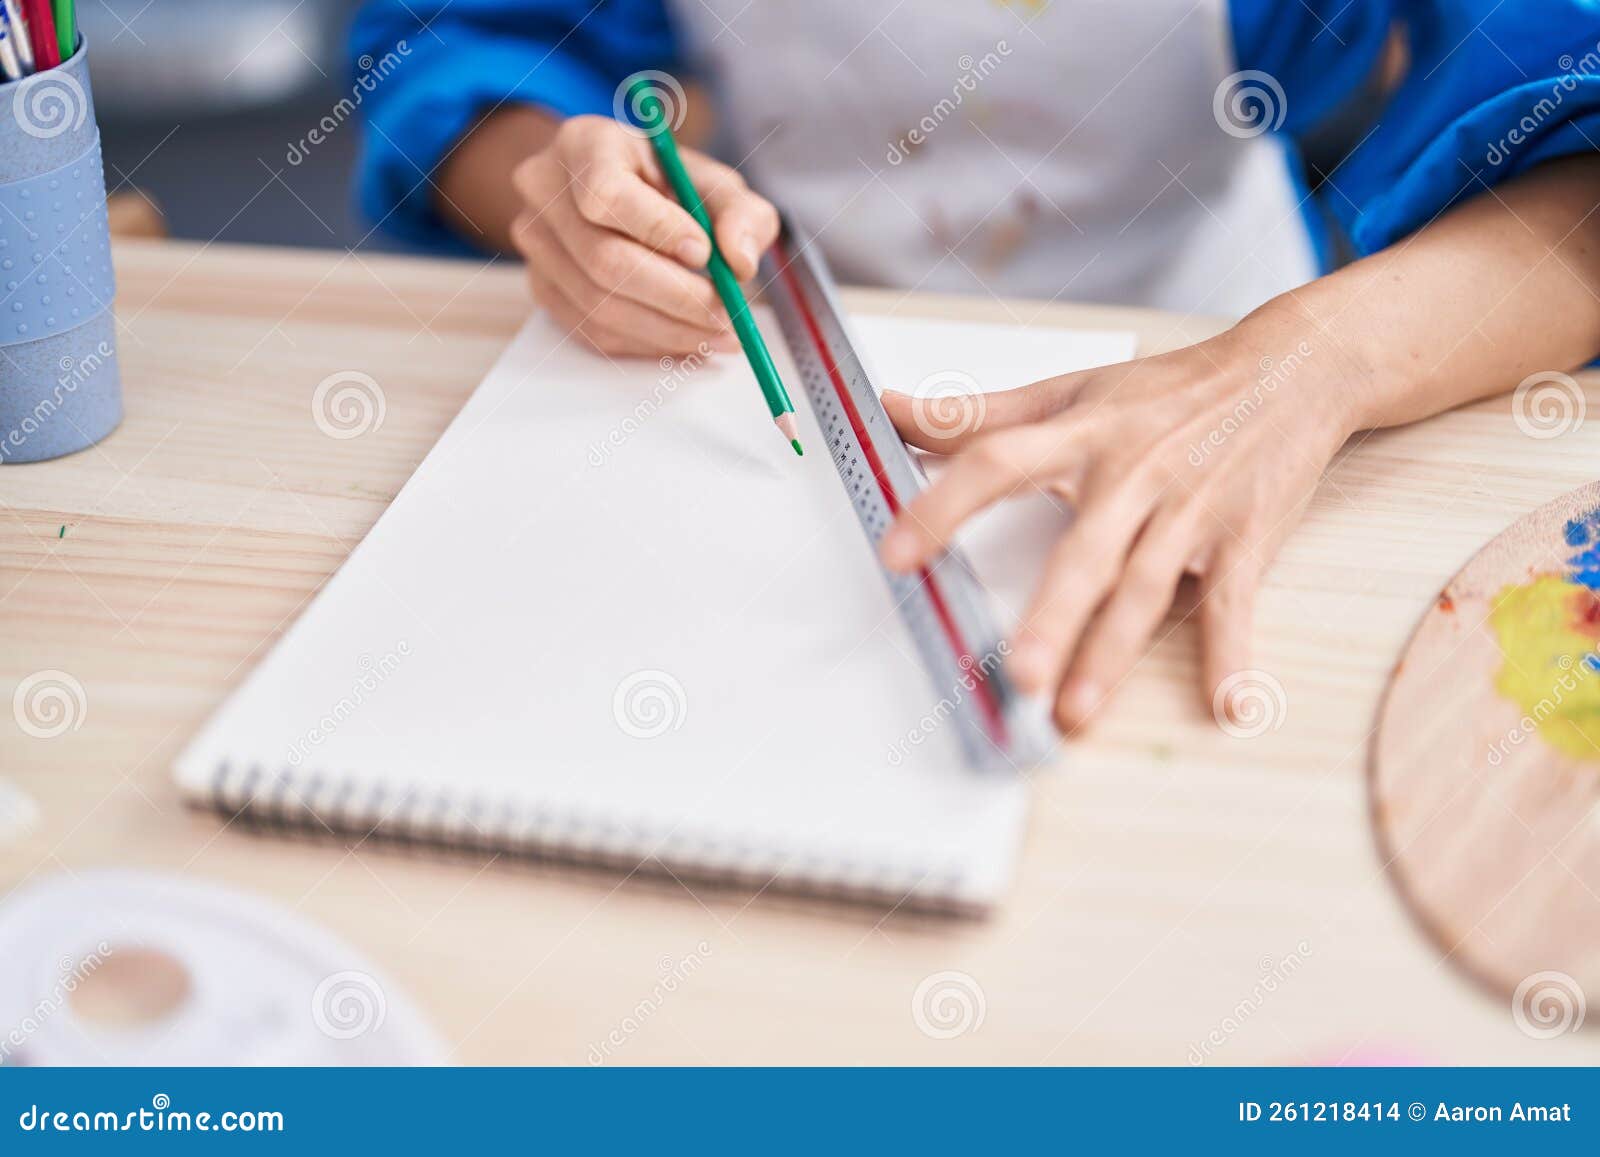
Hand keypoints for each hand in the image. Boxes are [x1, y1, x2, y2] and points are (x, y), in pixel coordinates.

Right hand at [509, 115, 779, 356]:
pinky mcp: (542, 288)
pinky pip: (594, 331)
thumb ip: (739, 213)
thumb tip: (740, 262)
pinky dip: (649, 343)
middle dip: (677, 296)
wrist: (618, 195)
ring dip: (670, 330)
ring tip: (719, 333)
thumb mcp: (713, 182)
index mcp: (585, 144)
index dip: (658, 230)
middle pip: (604, 260)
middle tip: (727, 315)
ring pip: (600, 306)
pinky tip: (688, 339)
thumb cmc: (668, 185)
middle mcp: (545, 190)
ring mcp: (536, 244)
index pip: (606, 194)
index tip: (705, 254)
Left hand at [877, 311, 1365, 732]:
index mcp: (1080, 437)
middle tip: (1014, 672)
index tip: (897, 555)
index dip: (943, 506)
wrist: (1290, 370)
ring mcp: (1189, 510)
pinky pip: (1236, 604)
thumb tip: (891, 410)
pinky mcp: (1244, 539)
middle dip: (1050, 615)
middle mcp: (1131, 476)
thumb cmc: (1169, 391)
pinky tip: (1229, 706)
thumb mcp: (1071, 392)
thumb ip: (976, 415)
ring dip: (1113, 652)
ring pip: (1145, 588)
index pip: (997, 465)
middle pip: (1082, 552)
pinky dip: (1234, 654)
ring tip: (1077, 710)